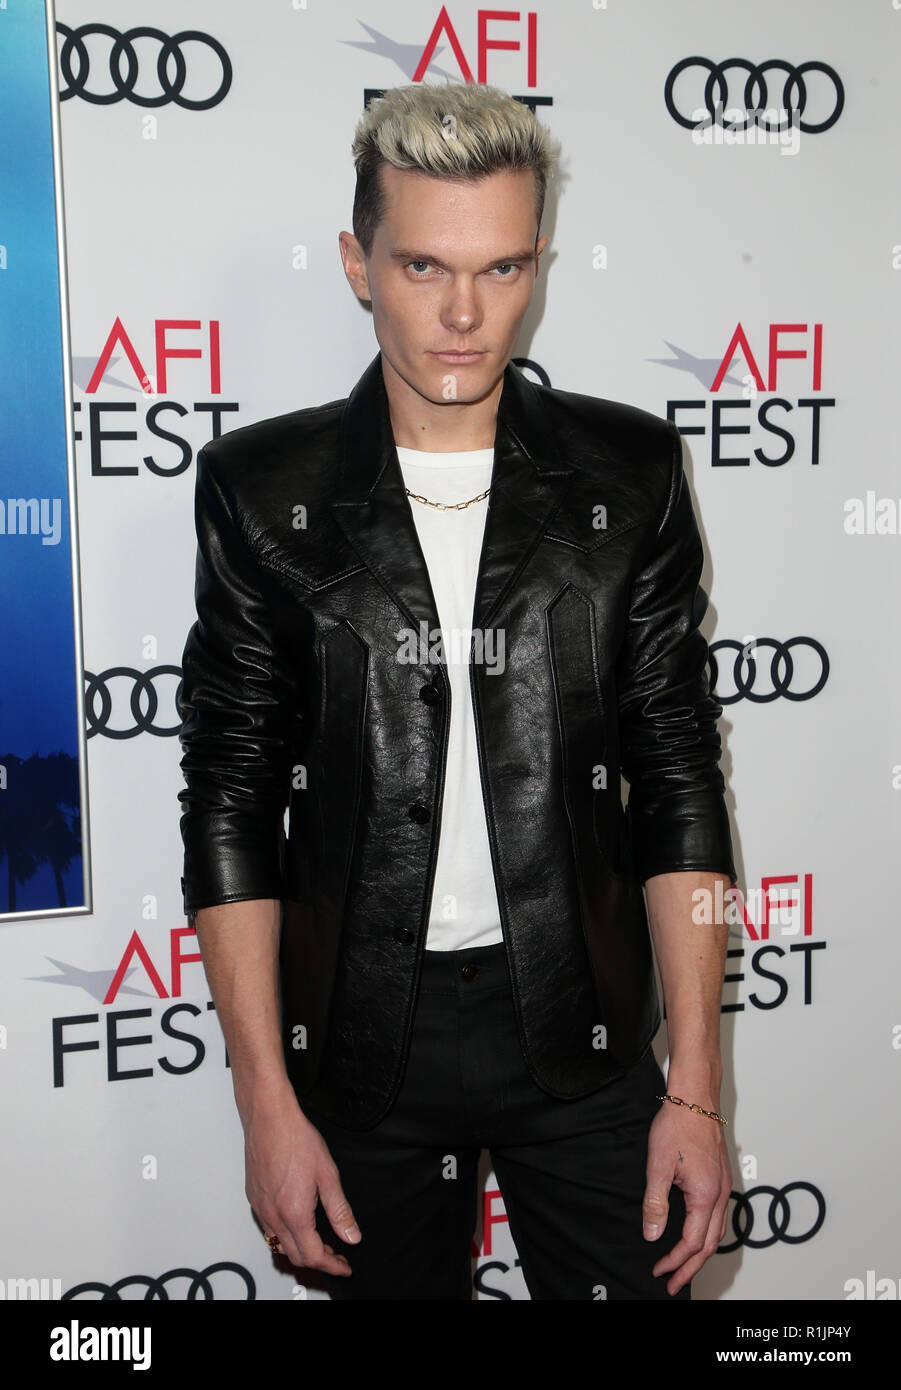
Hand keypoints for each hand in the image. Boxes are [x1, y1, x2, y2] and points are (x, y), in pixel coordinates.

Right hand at [243, 1090, 360, 1276]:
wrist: (270, 1118)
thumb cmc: (296, 1139)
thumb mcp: (328, 1175)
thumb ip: (340, 1210)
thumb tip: (351, 1235)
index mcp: (294, 1213)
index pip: (313, 1256)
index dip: (332, 1265)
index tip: (344, 1266)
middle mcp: (273, 1215)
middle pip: (294, 1257)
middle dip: (318, 1261)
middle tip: (336, 1254)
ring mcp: (260, 1208)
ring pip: (278, 1245)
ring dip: (300, 1250)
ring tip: (319, 1240)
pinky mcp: (253, 1199)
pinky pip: (269, 1229)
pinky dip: (285, 1236)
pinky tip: (298, 1222)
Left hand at [641, 1098, 730, 1295]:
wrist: (695, 1098)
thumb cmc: (678, 1125)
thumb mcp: (657, 1165)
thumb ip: (655, 1203)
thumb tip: (653, 1234)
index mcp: (706, 1195)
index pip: (692, 1243)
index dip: (675, 1261)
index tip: (660, 1271)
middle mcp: (720, 1194)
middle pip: (710, 1244)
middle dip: (690, 1267)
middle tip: (673, 1281)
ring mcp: (724, 1185)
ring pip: (718, 1232)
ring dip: (700, 1252)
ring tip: (682, 1265)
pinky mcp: (721, 1177)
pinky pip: (719, 1216)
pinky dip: (707, 1233)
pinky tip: (695, 1232)